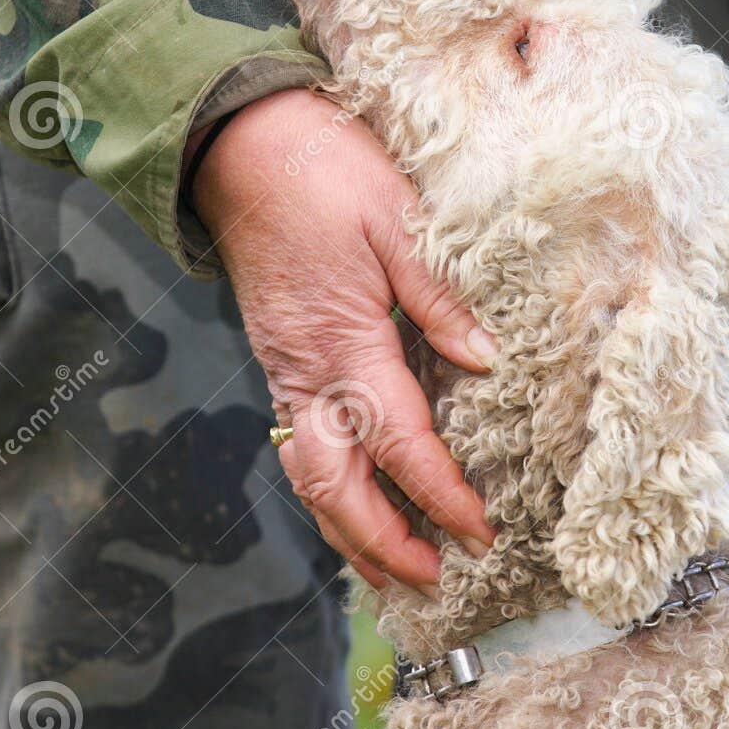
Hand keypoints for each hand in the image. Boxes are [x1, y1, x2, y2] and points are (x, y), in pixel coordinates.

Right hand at [191, 88, 495, 591]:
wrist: (241, 147)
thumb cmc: (322, 172)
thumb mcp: (397, 218)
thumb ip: (440, 295)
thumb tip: (487, 359)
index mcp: (343, 341)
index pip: (397, 442)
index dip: (440, 495)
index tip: (482, 532)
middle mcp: (306, 372)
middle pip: (336, 487)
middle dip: (383, 544)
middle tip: (436, 581)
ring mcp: (285, 372)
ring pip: (310, 478)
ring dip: (351, 533)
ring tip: (396, 572)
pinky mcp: (280, 363)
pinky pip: (299, 449)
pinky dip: (330, 493)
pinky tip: (357, 509)